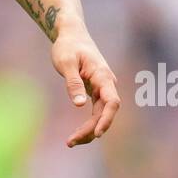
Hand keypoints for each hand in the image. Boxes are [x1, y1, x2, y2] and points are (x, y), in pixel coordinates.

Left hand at [50, 26, 119, 146]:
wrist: (71, 34)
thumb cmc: (67, 46)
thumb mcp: (66, 62)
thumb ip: (73, 83)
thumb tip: (79, 105)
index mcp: (102, 75)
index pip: (112, 102)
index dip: (107, 119)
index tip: (97, 133)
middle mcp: (106, 84)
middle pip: (105, 113)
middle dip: (91, 130)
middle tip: (71, 142)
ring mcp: (102, 88)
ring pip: (100, 115)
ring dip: (89, 130)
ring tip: (70, 142)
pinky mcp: (95, 91)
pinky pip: (95, 112)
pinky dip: (88, 124)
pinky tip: (77, 135)